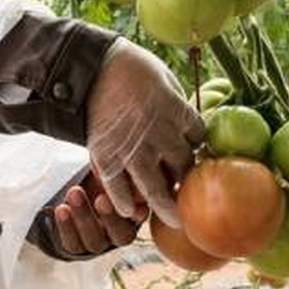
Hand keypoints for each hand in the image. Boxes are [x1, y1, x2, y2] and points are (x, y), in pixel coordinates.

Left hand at [52, 170, 146, 254]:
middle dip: (111, 217)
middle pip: (122, 235)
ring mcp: (99, 243)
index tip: (132, 200)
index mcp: (136, 216)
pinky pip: (72, 244)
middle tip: (102, 199)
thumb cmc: (102, 175)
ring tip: (74, 193)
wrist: (76, 185)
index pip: (141, 218)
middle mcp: (120, 234)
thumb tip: (135, 182)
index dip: (138, 212)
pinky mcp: (77, 247)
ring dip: (84, 217)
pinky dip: (66, 227)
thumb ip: (125, 178)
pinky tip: (61, 208)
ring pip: (95, 241)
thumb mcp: (114, 171)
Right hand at [86, 38, 205, 227]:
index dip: (196, 144)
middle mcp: (158, 134)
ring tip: (175, 221)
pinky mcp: (107, 156)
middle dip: (184, 174)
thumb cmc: (131, 67)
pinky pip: (118, 186)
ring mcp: (132, 149)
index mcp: (176, 111)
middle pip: (182, 164)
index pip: (197, 137)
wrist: (91, 67)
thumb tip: (188, 121)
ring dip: (166, 207)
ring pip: (155, 187)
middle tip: (183, 180)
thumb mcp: (165, 78)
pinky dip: (124, 201)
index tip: (191, 147)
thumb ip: (177, 103)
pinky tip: (130, 211)